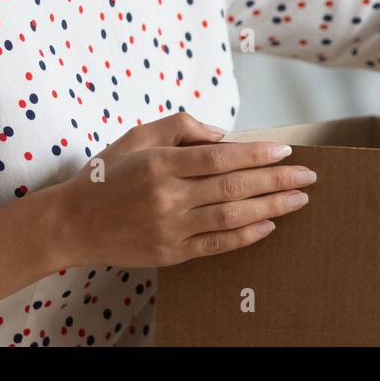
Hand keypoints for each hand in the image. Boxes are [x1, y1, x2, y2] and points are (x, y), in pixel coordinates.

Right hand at [49, 111, 315, 268]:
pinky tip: (270, 226)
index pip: (220, 158)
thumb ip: (182, 127)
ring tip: (299, 200)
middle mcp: (167, 196)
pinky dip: (245, 237)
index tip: (286, 153)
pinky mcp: (169, 253)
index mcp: (161, 163)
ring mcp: (169, 228)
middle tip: (308, 176)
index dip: (256, 155)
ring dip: (271, 207)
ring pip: (231, 217)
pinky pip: (216, 245)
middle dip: (276, 180)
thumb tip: (225, 136)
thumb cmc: (107, 175)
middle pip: (234, 187)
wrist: (71, 223)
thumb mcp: (139, 137)